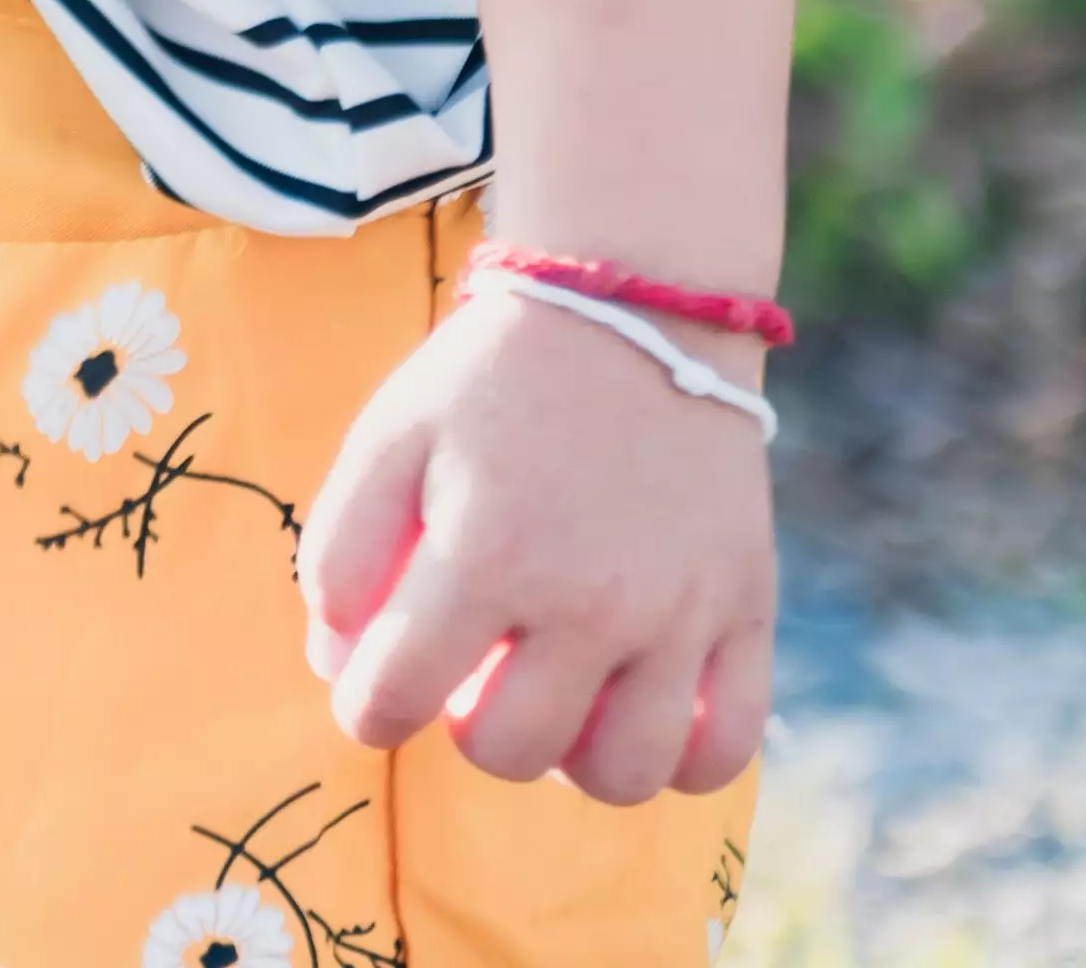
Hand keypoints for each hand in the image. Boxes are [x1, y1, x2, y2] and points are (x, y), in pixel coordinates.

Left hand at [293, 284, 773, 798]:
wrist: (633, 310)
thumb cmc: (495, 382)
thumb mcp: (389, 437)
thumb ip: (340, 552)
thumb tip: (339, 665)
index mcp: (487, 552)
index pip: (396, 698)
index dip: (366, 709)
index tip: (375, 691)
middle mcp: (590, 598)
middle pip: (508, 752)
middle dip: (468, 725)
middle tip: (474, 667)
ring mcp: (679, 613)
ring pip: (622, 775)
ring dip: (572, 756)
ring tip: (556, 693)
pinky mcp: (746, 611)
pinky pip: (723, 748)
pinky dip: (680, 759)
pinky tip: (636, 709)